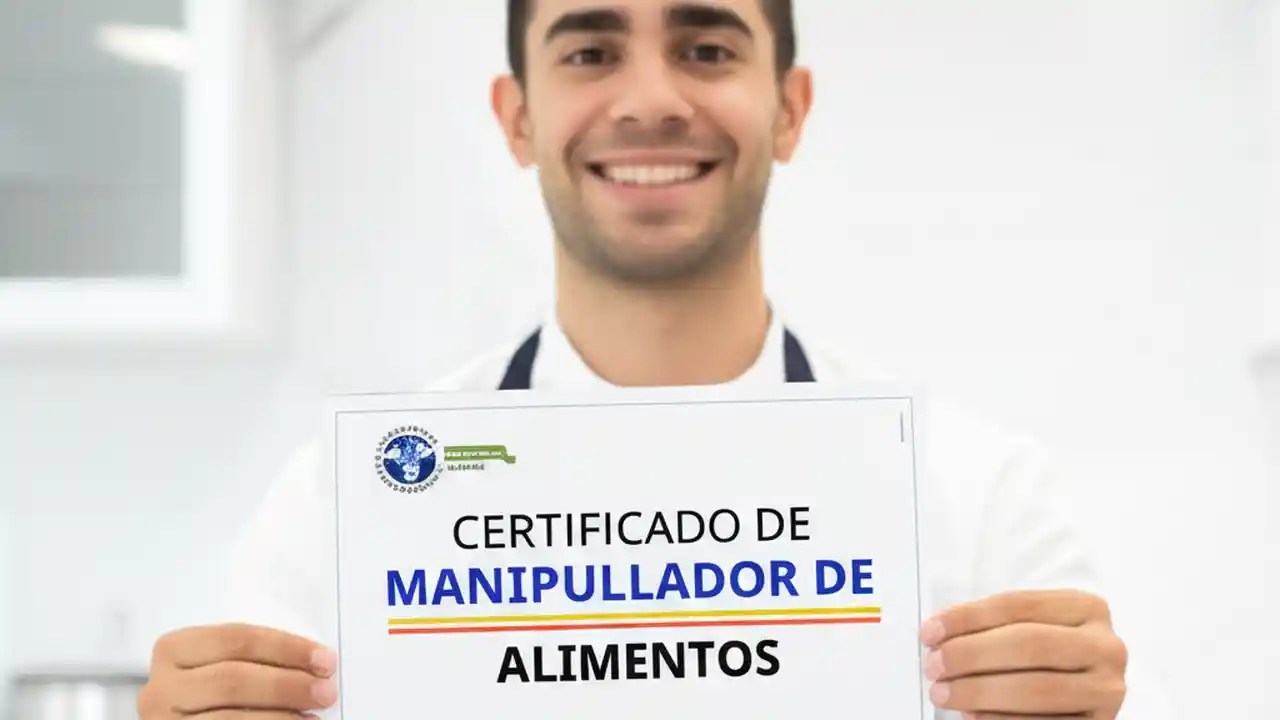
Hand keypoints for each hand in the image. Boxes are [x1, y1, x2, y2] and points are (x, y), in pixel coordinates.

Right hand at [138, 624, 337, 718]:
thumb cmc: (211, 692)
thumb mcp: (220, 665)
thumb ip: (254, 659)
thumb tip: (313, 666)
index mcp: (174, 650)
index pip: (236, 638)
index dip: (286, 648)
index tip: (325, 659)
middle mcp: (160, 688)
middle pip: (233, 679)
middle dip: (287, 684)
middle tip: (326, 691)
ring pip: (229, 718)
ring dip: (281, 717)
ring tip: (314, 716)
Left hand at [920, 590, 1126, 718]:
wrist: (1080, 692)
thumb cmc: (1044, 654)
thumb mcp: (1028, 627)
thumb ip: (992, 626)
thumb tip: (936, 636)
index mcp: (1087, 608)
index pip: (1018, 605)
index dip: (969, 617)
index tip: (929, 632)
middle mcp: (1105, 646)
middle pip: (1029, 644)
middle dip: (972, 654)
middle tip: (934, 666)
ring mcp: (1107, 689)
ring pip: (1037, 689)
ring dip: (980, 691)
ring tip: (943, 693)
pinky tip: (972, 716)